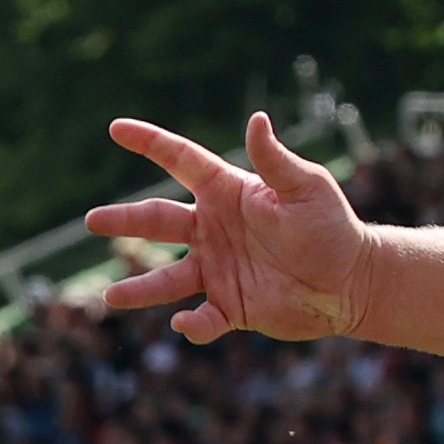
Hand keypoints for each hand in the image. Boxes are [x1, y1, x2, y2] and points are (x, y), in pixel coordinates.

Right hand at [89, 112, 375, 343]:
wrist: (352, 282)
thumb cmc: (332, 227)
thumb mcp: (307, 187)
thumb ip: (275, 160)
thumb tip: (256, 119)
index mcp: (227, 192)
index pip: (180, 161)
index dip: (149, 143)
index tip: (116, 128)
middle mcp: (213, 229)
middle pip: (157, 221)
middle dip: (124, 221)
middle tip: (92, 220)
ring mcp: (218, 269)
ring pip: (167, 279)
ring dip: (139, 287)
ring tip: (111, 296)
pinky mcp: (230, 307)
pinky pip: (201, 318)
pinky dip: (192, 325)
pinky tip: (184, 324)